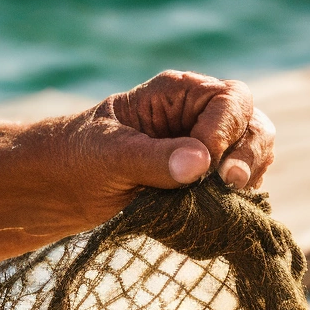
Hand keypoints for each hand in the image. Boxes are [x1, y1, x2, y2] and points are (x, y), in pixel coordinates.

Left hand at [59, 69, 276, 222]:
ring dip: (248, 179)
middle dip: (249, 155)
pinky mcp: (202, 182)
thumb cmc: (75, 157)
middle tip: (231, 185)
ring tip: (225, 200)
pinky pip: (237, 188)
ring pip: (253, 156)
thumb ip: (152, 158)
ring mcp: (204, 149)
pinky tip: (219, 215)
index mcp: (176, 94)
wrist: (57, 189)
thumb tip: (201, 162)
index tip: (205, 163)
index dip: (225, 131)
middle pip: (253, 126)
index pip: (229, 100)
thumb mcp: (107, 155)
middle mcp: (197, 116)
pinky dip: (236, 201)